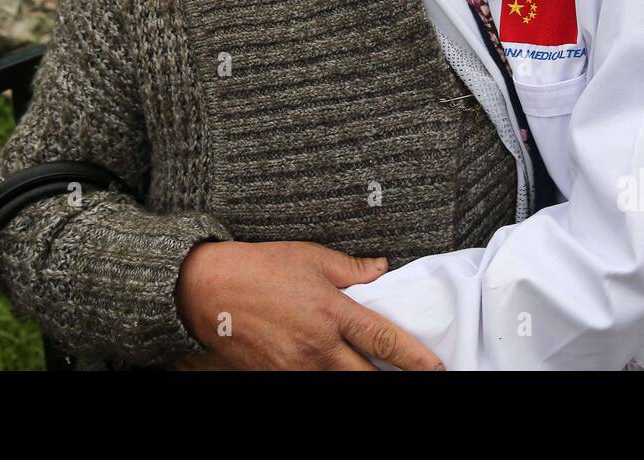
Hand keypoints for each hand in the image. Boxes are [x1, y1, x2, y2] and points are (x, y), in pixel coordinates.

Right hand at [174, 240, 443, 370]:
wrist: (206, 290)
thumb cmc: (259, 267)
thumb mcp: (310, 257)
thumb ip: (351, 268)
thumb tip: (383, 269)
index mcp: (331, 312)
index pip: (384, 340)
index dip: (416, 358)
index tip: (437, 368)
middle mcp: (318, 346)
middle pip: (367, 378)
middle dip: (392, 381)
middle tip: (415, 379)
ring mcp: (296, 368)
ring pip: (340, 385)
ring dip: (358, 380)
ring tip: (371, 372)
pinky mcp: (276, 379)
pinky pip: (309, 385)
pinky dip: (327, 378)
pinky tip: (334, 372)